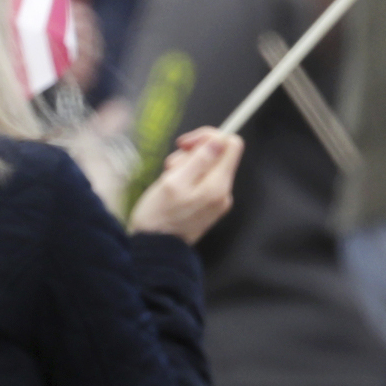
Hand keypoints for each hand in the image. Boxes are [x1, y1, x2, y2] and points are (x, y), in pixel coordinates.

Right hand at [129, 126, 240, 242]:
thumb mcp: (174, 182)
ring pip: (208, 166)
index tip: (186, 145)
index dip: (208, 137)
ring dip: (187, 166)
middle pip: (218, 154)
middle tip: (171, 168)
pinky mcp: (209, 205)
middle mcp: (224, 192)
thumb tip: (219, 140)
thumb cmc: (158, 217)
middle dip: (193, 154)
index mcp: (218, 185)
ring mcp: (218, 200)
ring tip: (169, 181)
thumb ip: (199, 159)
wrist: (154, 249)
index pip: (230, 143)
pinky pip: (203, 181)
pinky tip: (174, 189)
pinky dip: (188, 178)